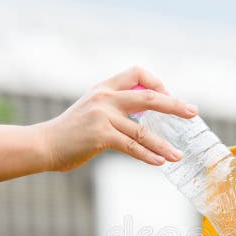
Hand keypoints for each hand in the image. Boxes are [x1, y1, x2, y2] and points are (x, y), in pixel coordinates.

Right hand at [36, 67, 197, 170]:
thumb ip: (114, 107)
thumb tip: (142, 115)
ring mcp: (103, 116)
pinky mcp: (100, 136)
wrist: (42, 145)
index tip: (168, 96)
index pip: (137, 73)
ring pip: (143, 130)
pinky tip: (159, 162)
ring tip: (178, 155)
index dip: (156, 82)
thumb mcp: (91, 110)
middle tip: (193, 113)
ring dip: (164, 144)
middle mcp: (105, 98)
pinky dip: (148, 156)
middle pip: (150, 97)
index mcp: (104, 88)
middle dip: (175, 105)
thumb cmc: (69, 132)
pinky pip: (131, 147)